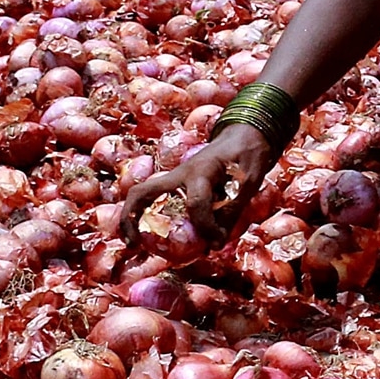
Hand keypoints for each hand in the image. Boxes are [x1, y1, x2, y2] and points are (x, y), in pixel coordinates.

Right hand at [119, 124, 275, 247]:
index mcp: (201, 171)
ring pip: (143, 195)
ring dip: (133, 217)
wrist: (244, 134)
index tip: (216, 243)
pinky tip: (151, 235)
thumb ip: (231, 212)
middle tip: (132, 244)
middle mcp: (179, 174)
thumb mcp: (248, 184)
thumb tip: (214, 244)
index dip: (206, 228)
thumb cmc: (247, 155)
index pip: (196, 204)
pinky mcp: (176, 184)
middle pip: (143, 192)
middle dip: (132, 217)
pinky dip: (148, 216)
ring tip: (133, 243)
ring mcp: (174, 178)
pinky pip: (155, 199)